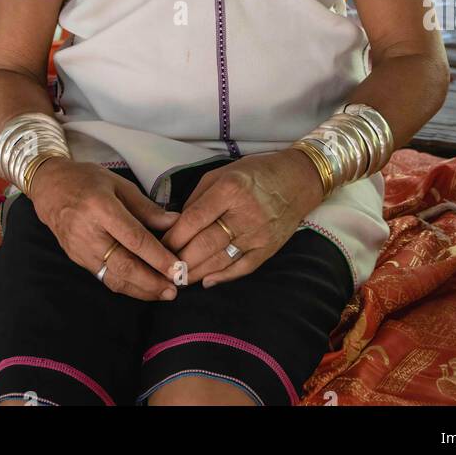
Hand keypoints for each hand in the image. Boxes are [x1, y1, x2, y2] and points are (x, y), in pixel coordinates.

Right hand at [28, 158, 184, 300]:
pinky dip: (126, 285)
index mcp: (101, 207)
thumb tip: (175, 223)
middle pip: (124, 265)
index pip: (134, 238)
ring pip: (114, 278)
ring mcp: (80, 250)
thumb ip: (146, 207)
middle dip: (151, 281)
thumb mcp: (119, 184)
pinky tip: (143, 288)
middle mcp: (89, 232)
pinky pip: (104, 277)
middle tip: (174, 290)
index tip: (177, 267)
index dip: (157, 256)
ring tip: (163, 293)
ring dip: (140, 290)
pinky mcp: (77, 260)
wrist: (50, 188)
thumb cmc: (87, 180)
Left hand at [158, 149, 324, 287]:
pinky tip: (206, 281)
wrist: (297, 180)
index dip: (173, 237)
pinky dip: (223, 277)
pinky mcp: (269, 248)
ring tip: (179, 277)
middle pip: (205, 244)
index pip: (194, 219)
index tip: (158, 246)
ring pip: (220, 260)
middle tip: (164, 268)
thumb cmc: (254, 173)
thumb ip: (198, 198)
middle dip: (181, 259)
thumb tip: (176, 224)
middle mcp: (244, 213)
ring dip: (196, 272)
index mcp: (229, 189)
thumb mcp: (222, 173)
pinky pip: (243, 268)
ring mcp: (258, 234)